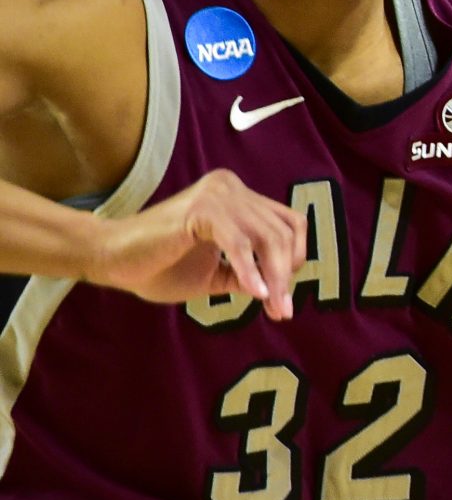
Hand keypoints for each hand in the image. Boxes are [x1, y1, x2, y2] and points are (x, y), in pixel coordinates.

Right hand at [83, 169, 302, 318]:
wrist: (110, 261)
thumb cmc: (159, 266)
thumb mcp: (215, 274)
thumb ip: (248, 275)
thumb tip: (280, 288)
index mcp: (237, 197)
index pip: (288, 225)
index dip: (293, 261)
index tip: (281, 298)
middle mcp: (231, 188)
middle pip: (282, 232)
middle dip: (286, 275)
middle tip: (283, 310)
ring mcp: (217, 194)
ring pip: (267, 238)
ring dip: (274, 277)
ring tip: (273, 307)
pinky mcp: (201, 209)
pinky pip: (239, 243)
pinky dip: (250, 270)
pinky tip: (256, 293)